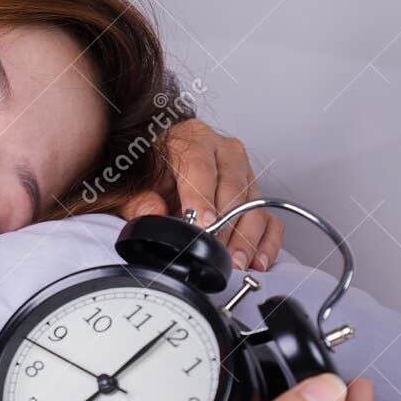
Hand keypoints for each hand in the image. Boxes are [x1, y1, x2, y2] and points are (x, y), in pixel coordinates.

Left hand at [116, 118, 283, 271]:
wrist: (160, 163)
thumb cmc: (150, 170)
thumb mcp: (133, 182)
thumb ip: (137, 197)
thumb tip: (153, 211)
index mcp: (192, 139)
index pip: (200, 167)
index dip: (202, 198)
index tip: (203, 224)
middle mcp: (223, 152)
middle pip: (233, 187)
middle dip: (225, 223)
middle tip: (215, 249)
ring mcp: (243, 173)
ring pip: (254, 204)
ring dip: (246, 237)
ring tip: (234, 260)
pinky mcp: (253, 196)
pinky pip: (268, 219)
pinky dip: (265, 241)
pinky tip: (256, 259)